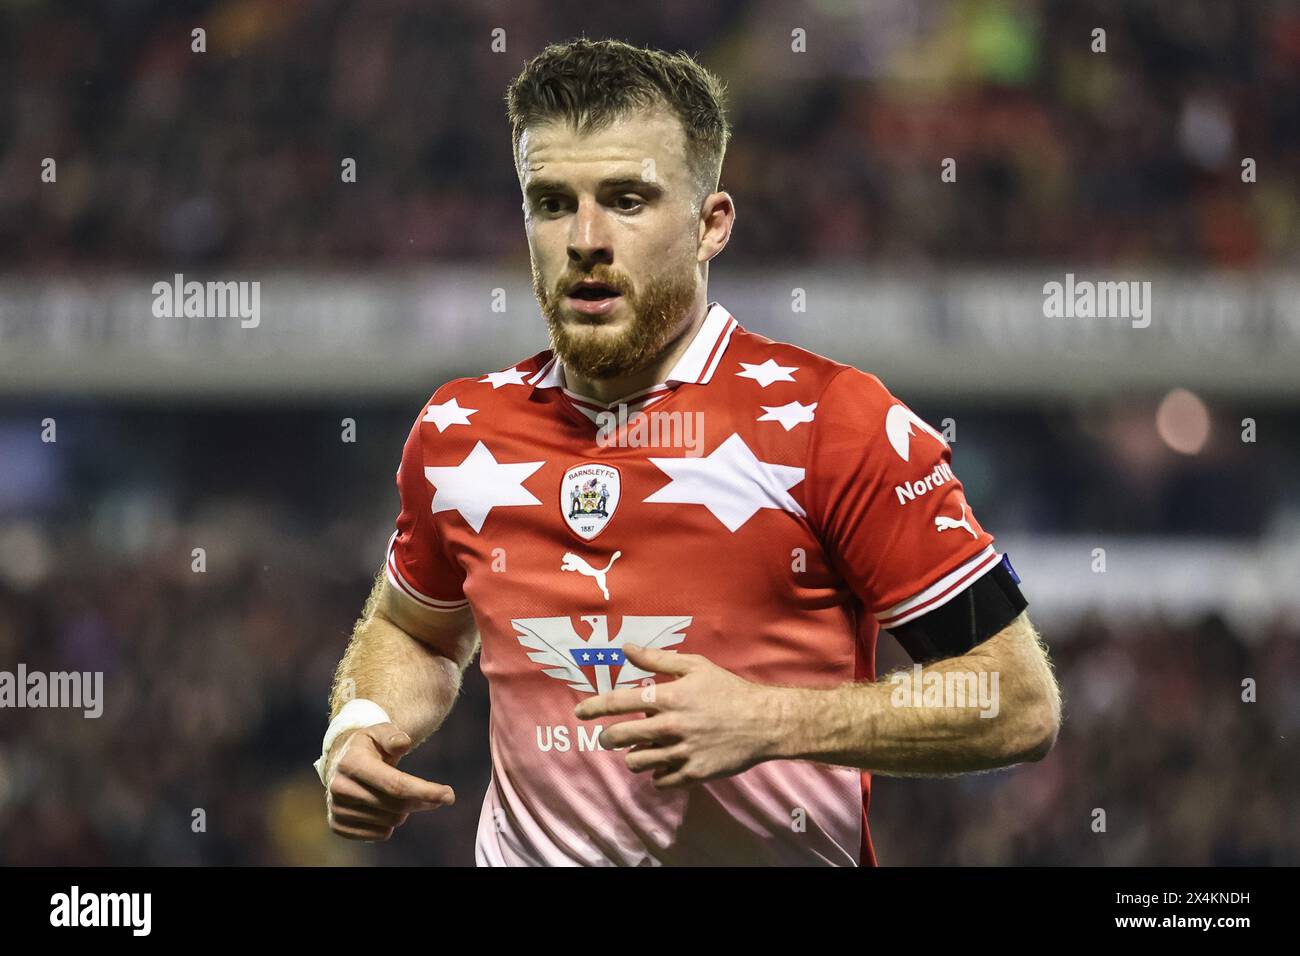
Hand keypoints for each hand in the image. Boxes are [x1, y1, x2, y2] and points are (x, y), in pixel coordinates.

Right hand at [322, 722, 454, 840]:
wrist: (341, 763)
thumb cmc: (369, 746)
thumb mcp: (380, 731)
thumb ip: (393, 736)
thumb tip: (402, 743)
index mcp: (352, 762)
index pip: (395, 784)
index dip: (425, 791)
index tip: (449, 795)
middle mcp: (341, 787)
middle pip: (396, 806)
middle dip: (421, 801)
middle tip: (436, 794)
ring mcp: (337, 809)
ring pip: (390, 822)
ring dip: (405, 811)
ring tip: (399, 794)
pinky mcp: (338, 826)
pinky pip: (379, 834)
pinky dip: (389, 823)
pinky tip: (384, 807)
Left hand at [574, 645, 780, 788]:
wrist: (763, 721)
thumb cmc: (727, 689)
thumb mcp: (695, 666)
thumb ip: (657, 659)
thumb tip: (625, 649)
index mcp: (669, 697)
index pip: (619, 702)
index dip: (594, 707)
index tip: (580, 712)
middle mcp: (671, 725)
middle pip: (621, 737)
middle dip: (609, 738)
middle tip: (611, 737)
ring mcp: (682, 752)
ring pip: (637, 762)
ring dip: (633, 756)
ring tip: (641, 749)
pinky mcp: (694, 774)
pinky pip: (660, 781)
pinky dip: (657, 774)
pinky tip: (664, 763)